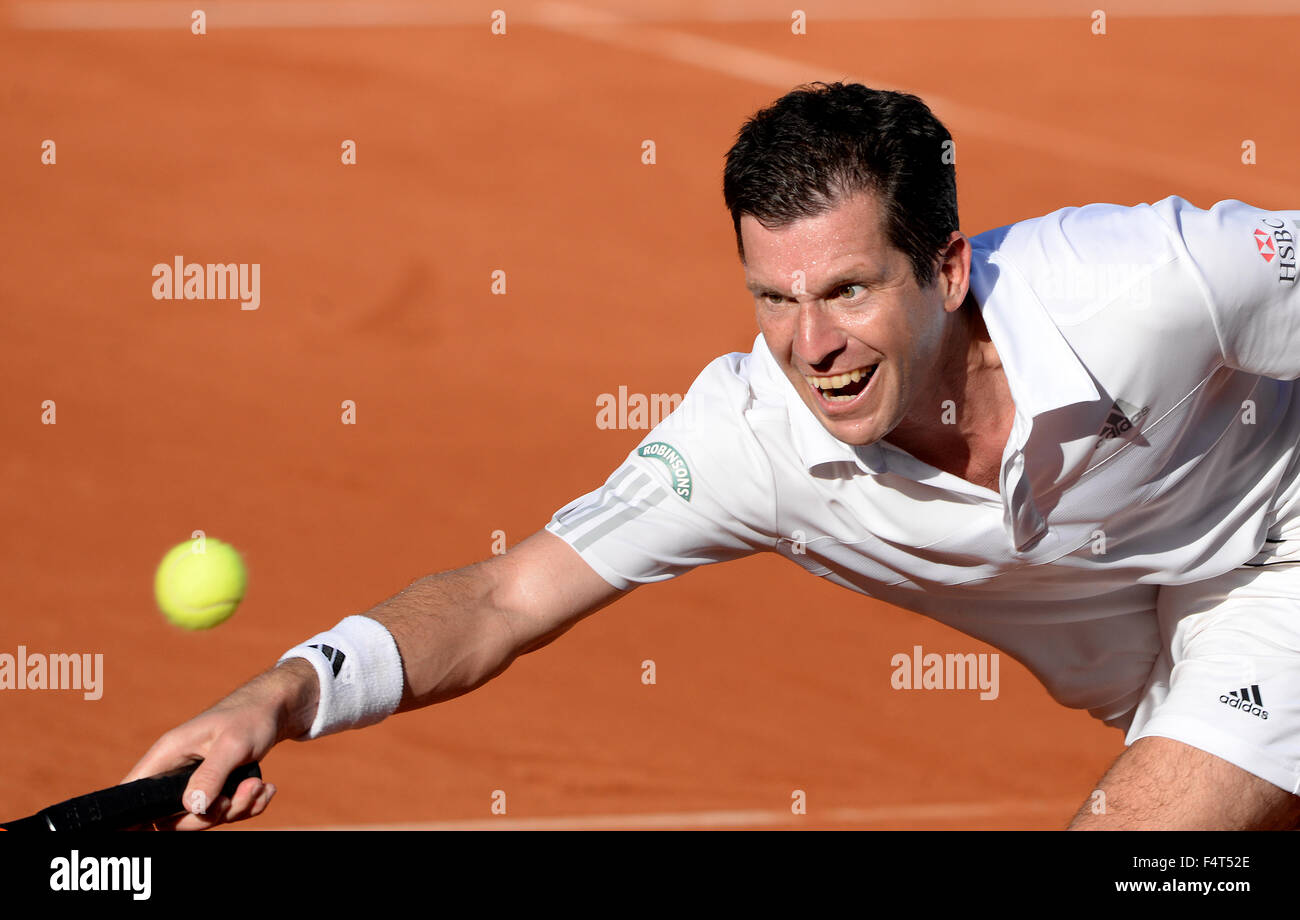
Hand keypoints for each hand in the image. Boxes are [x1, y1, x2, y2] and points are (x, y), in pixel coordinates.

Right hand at [122, 659, 317, 829]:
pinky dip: (248, 807)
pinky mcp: (216, 790)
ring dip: (236, 808)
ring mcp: (195, 784)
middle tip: (239, 794)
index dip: (131, 816)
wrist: (273, 711)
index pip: (132, 792)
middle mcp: (175, 773)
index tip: (143, 828)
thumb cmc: (248, 718)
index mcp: (166, 756)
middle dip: (210, 816)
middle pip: (172, 819)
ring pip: (203, 818)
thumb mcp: (232, 744)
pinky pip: (225, 813)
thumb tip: (193, 807)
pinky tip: (265, 789)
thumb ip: (211, 774)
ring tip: (258, 785)